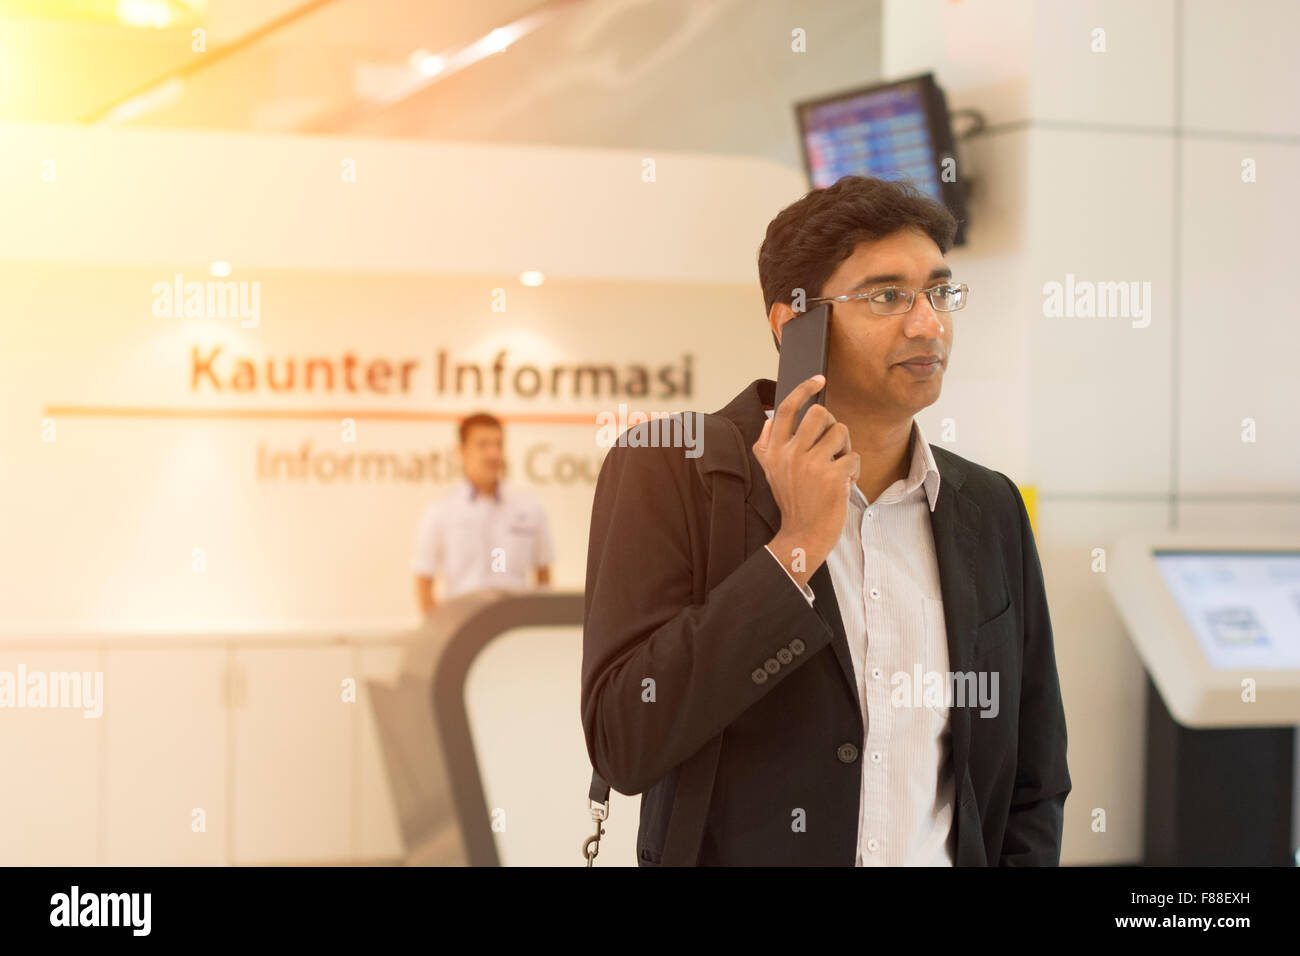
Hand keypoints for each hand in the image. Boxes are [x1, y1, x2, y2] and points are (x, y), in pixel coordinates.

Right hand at [752, 374, 859, 587]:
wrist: (803, 535)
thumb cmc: (793, 502)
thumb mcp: (771, 473)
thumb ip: (765, 446)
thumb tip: (768, 422)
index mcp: (774, 451)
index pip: (786, 409)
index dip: (804, 389)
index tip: (818, 379)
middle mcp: (789, 454)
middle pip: (820, 413)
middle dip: (832, 425)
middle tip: (832, 445)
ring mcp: (810, 465)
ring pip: (840, 432)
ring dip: (845, 449)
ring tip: (837, 467)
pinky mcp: (832, 476)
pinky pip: (854, 456)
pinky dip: (854, 469)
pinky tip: (844, 483)